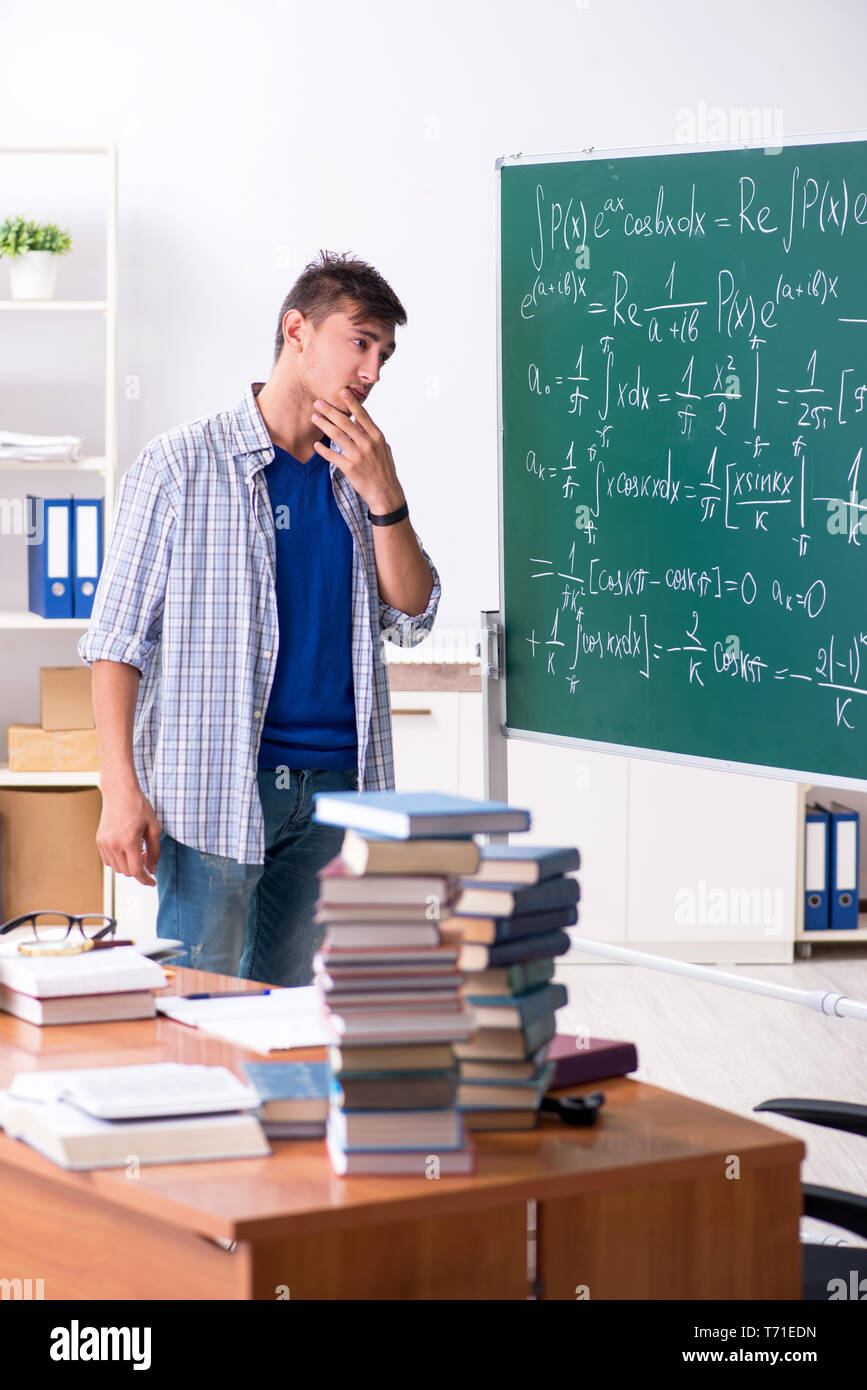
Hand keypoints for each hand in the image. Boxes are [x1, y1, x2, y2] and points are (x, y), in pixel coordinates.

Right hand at [97, 784, 161, 886]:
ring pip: (117, 868)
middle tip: (146, 857)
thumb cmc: (138, 806)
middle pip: (127, 872)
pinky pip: (109, 860)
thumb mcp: (154, 828)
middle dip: (139, 869)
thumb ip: (154, 852)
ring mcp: (104, 843)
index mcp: (129, 841)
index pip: (136, 871)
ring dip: (128, 865)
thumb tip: (152, 869)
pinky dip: (118, 860)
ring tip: (137, 850)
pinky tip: (126, 848)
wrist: (120, 792)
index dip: (146, 880)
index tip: (152, 882)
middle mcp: (114, 844)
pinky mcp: (99, 841)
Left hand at [310, 390, 405, 513]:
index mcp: (376, 437)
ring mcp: (358, 456)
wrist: (385, 492)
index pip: (362, 415)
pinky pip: (333, 456)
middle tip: (318, 402)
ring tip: (314, 417)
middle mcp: (367, 444)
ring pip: (337, 435)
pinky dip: (323, 449)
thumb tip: (358, 420)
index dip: (351, 402)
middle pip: (345, 422)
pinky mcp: (350, 468)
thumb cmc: (384, 469)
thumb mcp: (383, 448)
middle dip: (330, 410)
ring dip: (324, 425)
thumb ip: (371, 433)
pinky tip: (316, 444)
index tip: (342, 391)